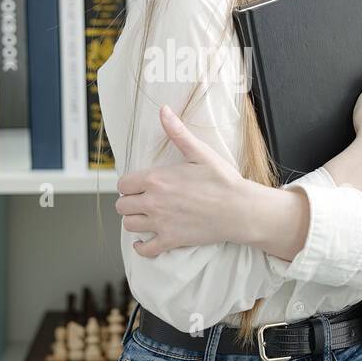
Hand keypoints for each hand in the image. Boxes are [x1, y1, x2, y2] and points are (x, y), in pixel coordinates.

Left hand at [115, 105, 249, 256]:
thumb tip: (163, 110)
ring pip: (129, 226)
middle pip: (121, 206)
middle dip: (129, 202)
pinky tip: (145, 241)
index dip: (129, 185)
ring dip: (134, 222)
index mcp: (156, 179)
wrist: (240, 209)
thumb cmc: (222, 180)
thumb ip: (177, 133)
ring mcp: (160, 223)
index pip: (122, 185)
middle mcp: (153, 202)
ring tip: (145, 217)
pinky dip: (142, 247)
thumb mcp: (199, 152)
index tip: (139, 186)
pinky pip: (145, 249)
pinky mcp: (171, 240)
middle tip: (141, 201)